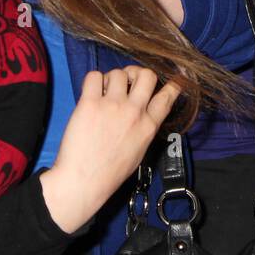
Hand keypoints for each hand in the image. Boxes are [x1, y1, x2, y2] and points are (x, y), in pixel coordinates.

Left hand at [39, 67, 179, 233]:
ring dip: (112, 79)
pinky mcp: (90, 103)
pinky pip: (94, 76)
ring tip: (104, 91)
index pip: (167, 96)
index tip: (171, 80)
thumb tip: (145, 113)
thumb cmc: (111, 172)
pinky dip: (94, 80)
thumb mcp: (140, 151)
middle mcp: (134, 111)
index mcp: (148, 125)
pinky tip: (91, 92)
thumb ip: (145, 128)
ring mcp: (112, 105)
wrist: (83, 182)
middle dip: (138, 74)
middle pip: (146, 75)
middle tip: (128, 81)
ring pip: (119, 73)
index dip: (171, 85)